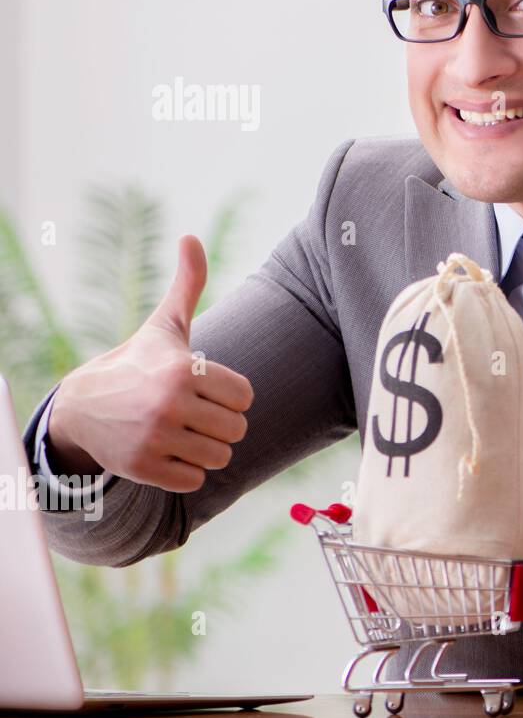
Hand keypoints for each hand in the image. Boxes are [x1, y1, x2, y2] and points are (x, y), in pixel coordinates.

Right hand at [46, 235, 253, 492]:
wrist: (82, 406)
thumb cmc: (138, 363)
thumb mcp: (165, 325)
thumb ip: (188, 284)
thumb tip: (190, 237)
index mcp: (183, 370)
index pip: (245, 396)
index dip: (230, 394)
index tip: (205, 388)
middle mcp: (169, 405)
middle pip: (237, 429)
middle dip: (221, 423)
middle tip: (194, 413)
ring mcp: (155, 439)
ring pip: (220, 456)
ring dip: (206, 447)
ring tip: (181, 431)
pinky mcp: (144, 470)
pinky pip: (196, 480)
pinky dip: (187, 471)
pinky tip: (166, 451)